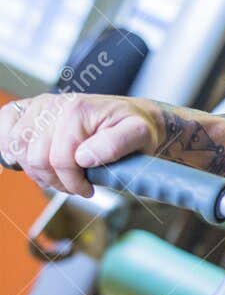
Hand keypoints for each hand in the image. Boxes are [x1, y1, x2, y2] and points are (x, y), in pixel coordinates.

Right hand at [0, 93, 159, 197]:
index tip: (88, 190)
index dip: (73, 183)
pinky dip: (10, 146)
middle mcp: (54, 105)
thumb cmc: (135, 127)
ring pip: (17, 148)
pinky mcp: (30, 109)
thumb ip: (116, 145)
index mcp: (78, 111)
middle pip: (36, 157)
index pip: (59, 160)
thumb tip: (84, 157)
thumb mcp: (140, 135)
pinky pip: (5, 126)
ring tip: (58, 175)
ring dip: (35, 170)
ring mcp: (39, 105)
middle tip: (74, 186)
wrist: (132, 115)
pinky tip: (29, 158)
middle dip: (55, 180)